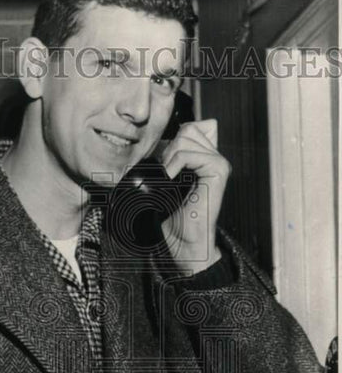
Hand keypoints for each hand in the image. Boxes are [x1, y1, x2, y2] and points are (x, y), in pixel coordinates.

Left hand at [160, 119, 230, 274]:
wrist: (185, 243)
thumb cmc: (173, 220)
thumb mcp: (163, 185)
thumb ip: (166, 162)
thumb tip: (154, 144)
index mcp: (204, 160)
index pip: (188, 129)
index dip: (169, 142)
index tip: (161, 167)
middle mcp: (214, 159)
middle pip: (188, 129)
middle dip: (169, 147)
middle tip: (164, 172)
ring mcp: (218, 163)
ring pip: (188, 137)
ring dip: (170, 156)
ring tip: (167, 177)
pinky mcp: (219, 170)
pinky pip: (189, 154)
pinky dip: (173, 165)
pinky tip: (169, 180)